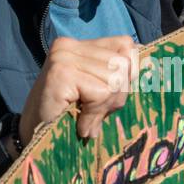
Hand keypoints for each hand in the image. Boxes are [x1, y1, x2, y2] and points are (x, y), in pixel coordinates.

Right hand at [20, 35, 135, 144]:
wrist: (32, 138)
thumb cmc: (67, 116)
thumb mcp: (96, 91)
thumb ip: (116, 76)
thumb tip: (150, 66)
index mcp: (79, 44)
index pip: (126, 46)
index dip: (129, 73)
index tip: (110, 96)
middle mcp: (69, 45)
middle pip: (123, 64)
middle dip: (117, 95)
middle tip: (95, 112)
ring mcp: (63, 56)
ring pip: (115, 79)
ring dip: (105, 107)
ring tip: (87, 117)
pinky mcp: (61, 73)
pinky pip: (101, 92)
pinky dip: (94, 113)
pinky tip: (80, 122)